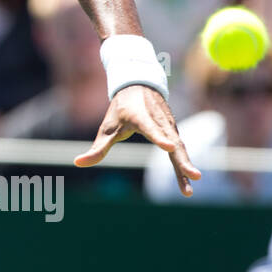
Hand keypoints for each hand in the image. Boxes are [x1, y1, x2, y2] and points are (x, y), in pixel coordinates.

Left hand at [75, 85, 201, 195]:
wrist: (139, 87)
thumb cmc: (120, 110)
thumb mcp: (107, 128)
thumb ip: (97, 149)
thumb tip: (77, 163)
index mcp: (141, 117)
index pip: (151, 129)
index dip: (159, 138)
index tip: (169, 147)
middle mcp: (159, 122)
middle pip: (174, 143)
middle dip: (183, 161)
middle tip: (194, 176)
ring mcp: (169, 127)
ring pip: (180, 149)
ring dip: (186, 166)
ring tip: (192, 185)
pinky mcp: (174, 132)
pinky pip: (181, 150)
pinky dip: (185, 163)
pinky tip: (188, 179)